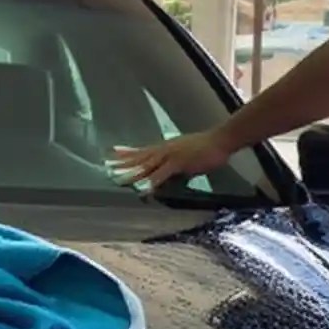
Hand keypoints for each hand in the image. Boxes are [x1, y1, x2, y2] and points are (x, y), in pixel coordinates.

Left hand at [111, 129, 236, 191]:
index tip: (114, 153)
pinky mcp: (179, 163)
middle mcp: (165, 149)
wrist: (221, 140)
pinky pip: (162, 174)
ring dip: (132, 173)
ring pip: (147, 166)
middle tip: (107, 166)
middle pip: (140, 157)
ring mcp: (171, 155)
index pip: (143, 150)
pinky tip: (144, 189)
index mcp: (167, 147)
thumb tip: (171, 174)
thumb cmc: (208, 148)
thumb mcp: (188, 156)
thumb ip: (177, 165)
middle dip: (123, 163)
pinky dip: (152, 181)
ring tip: (118, 179)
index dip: (128, 152)